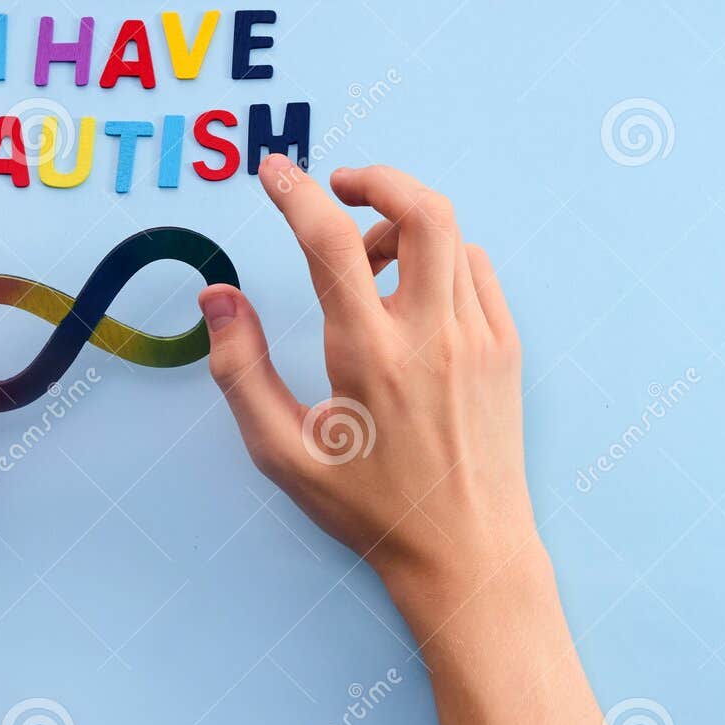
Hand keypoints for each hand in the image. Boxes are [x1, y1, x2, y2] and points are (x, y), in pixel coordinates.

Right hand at [201, 158, 531, 609]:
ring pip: (451, 236)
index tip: (273, 171)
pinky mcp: (507, 349)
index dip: (295, 193)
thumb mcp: (283, 452)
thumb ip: (241, 370)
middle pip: (422, 210)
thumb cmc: (370, 508)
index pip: (330, 242)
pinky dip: (442, 260)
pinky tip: (413, 298)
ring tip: (368, 268)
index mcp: (370, 356)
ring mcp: (480, 338)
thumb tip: (217, 296)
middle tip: (341, 189)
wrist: (466, 552)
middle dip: (378, 180)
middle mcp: (431, 336)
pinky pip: (477, 271)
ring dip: (404, 228)